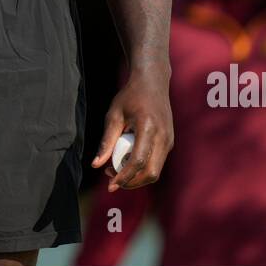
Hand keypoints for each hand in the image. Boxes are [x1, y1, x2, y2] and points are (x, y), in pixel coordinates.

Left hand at [91, 70, 172, 191]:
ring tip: (116, 170)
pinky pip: (157, 163)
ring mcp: (169, 140)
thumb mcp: (114, 115)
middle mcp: (163, 136)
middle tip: (111, 179)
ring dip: (136, 177)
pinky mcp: (170, 142)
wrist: (152, 82)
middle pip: (150, 173)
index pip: (138, 161)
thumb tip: (95, 165)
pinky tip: (127, 162)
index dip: (124, 176)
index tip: (110, 184)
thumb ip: (106, 141)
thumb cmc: (130, 96)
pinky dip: (143, 169)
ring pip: (155, 171)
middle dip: (131, 182)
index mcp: (148, 128)